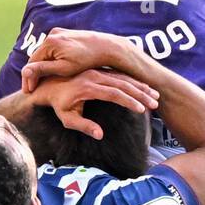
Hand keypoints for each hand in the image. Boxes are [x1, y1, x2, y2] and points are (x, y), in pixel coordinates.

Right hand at [20, 27, 129, 93]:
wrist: (107, 47)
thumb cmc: (87, 60)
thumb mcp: (64, 69)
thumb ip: (43, 70)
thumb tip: (25, 72)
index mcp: (50, 42)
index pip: (32, 63)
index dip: (28, 79)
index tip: (28, 92)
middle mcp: (52, 34)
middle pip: (37, 57)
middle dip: (34, 74)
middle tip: (31, 90)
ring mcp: (58, 32)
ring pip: (45, 54)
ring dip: (42, 67)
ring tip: (40, 83)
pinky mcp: (65, 33)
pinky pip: (53, 50)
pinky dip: (50, 60)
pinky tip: (52, 72)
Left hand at [29, 70, 158, 139]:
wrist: (48, 85)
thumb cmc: (58, 105)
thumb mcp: (67, 119)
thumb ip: (83, 126)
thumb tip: (101, 135)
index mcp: (88, 87)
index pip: (114, 93)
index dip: (129, 101)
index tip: (142, 110)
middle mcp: (94, 76)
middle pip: (123, 84)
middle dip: (141, 94)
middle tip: (156, 103)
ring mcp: (97, 71)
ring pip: (123, 77)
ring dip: (140, 85)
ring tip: (155, 94)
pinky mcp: (98, 70)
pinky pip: (119, 74)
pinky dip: (133, 80)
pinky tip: (144, 86)